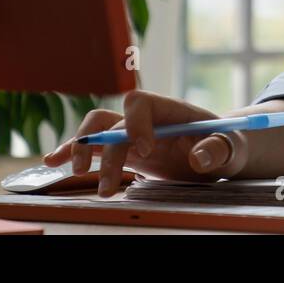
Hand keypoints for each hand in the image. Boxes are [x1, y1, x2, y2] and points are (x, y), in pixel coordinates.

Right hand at [43, 89, 248, 196]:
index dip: (136, 123)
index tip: (144, 150)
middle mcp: (145, 119)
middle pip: (110, 119)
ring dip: (82, 151)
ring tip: (80, 175)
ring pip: (95, 132)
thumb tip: (198, 157)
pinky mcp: (125, 153)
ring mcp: (132, 135)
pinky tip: (52, 162)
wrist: (220, 152)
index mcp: (170, 110)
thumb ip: (217, 149)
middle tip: (103, 179)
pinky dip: (71, 153)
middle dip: (100, 144)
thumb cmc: (226, 144)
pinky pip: (93, 149)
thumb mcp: (231, 147)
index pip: (141, 103)